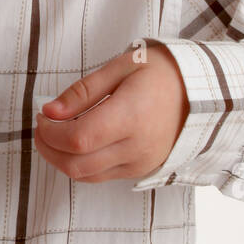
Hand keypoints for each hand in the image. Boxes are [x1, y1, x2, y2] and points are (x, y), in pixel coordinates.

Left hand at [33, 43, 188, 182]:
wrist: (201, 91)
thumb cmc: (161, 72)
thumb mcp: (119, 68)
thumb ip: (82, 92)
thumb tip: (49, 112)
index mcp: (132, 117)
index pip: (78, 139)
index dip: (51, 133)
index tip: (42, 116)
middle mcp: (137, 147)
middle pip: (77, 165)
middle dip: (49, 149)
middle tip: (43, 127)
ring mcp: (141, 162)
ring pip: (87, 176)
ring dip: (62, 159)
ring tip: (56, 134)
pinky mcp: (142, 169)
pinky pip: (102, 175)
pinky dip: (82, 163)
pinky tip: (79, 142)